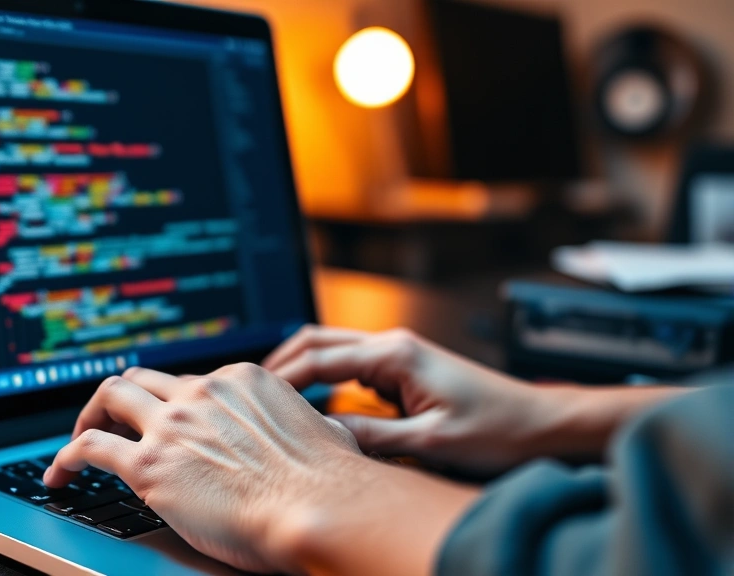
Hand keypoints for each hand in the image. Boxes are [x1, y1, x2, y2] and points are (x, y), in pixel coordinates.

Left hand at [42, 364, 364, 572]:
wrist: (317, 508)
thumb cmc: (330, 481)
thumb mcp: (325, 432)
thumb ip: (303, 426)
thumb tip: (325, 434)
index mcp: (240, 381)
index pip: (188, 382)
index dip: (171, 402)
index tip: (164, 420)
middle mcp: (201, 393)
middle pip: (143, 380)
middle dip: (124, 400)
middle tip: (111, 421)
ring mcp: (172, 425)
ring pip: (110, 397)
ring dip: (89, 417)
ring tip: (79, 441)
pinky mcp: (149, 465)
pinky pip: (88, 449)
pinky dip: (65, 459)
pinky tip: (59, 476)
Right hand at [263, 326, 550, 474]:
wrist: (541, 424)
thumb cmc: (497, 430)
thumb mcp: (429, 441)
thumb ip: (371, 436)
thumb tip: (323, 436)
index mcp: (395, 355)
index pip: (319, 360)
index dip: (281, 380)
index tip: (252, 400)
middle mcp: (393, 345)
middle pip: (317, 340)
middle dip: (280, 363)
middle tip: (249, 391)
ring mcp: (399, 354)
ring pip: (333, 350)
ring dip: (301, 369)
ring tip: (270, 398)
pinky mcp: (405, 369)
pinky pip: (352, 367)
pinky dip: (324, 379)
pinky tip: (312, 404)